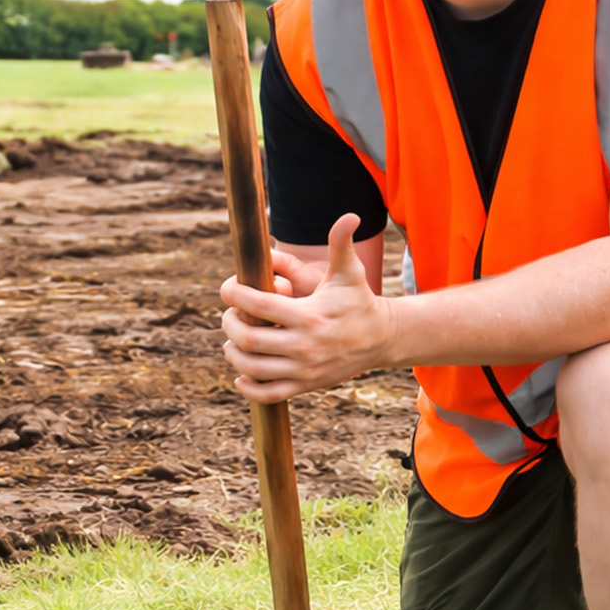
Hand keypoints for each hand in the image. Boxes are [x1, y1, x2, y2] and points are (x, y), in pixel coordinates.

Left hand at [220, 214, 395, 403]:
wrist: (381, 338)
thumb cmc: (358, 301)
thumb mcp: (350, 272)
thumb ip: (342, 244)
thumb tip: (349, 216)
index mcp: (308, 315)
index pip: (258, 304)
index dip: (234, 294)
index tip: (228, 287)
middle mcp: (304, 345)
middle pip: (248, 338)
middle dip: (230, 324)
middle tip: (230, 314)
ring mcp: (304, 368)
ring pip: (253, 368)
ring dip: (234, 354)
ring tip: (232, 341)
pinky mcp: (306, 385)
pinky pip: (269, 393)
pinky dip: (249, 388)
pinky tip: (241, 375)